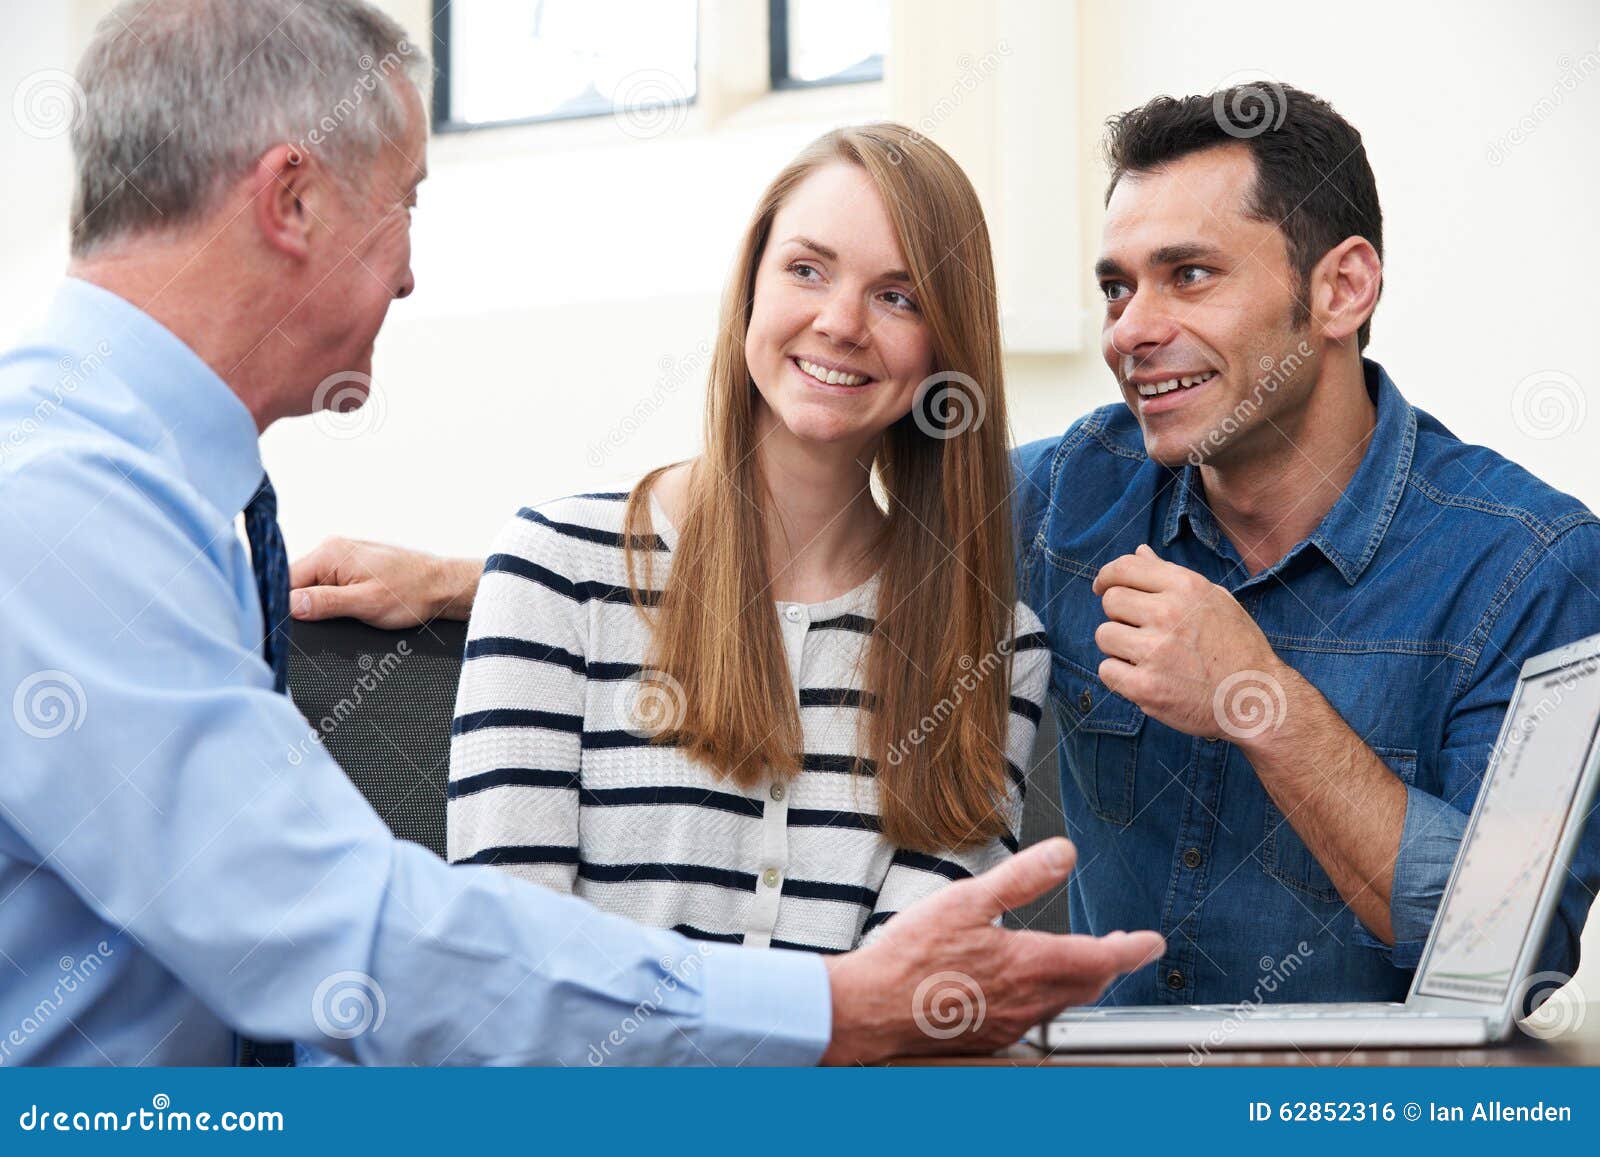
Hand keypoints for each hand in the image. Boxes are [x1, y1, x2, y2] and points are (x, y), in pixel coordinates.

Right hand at [289, 537, 480, 627]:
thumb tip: (288, 606)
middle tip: (320, 626)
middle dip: (303, 607)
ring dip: (319, 605)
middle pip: (296, 583)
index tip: (285, 627)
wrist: (441, 585)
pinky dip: (331, 600)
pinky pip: (327, 584)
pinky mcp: (351, 565)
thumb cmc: (411, 593)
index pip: (285, 580)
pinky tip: (346, 610)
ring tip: (341, 616)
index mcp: (330, 553)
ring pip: (311, 585)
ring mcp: (341, 556)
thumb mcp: (366, 604)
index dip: (283, 606)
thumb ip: (324, 603)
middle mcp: (332, 548)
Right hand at [820, 838, 1162, 1062]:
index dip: (1133, 949)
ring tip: (1078, 961)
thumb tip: (1063, 853)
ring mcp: (1010, 1024)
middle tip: (1121, 947)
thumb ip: (1022, 877)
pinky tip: (1026, 987)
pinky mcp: (990, 1037)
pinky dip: (1044, 999)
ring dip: (1078, 981)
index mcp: (1030, 964)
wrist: (872, 1009)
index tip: (1151, 943)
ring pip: (1061, 1003)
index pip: (1102, 958)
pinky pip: (1033, 1019)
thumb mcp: (968, 900)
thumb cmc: (912, 956)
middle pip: (1089, 984)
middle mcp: (1029, 1001)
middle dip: (1110, 963)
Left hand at [1091, 544, 1282, 739]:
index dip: (1107, 576)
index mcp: (1186, 587)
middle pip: (1111, 601)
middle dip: (1119, 616)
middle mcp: (1169, 614)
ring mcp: (1155, 651)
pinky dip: (1120, 677)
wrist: (1256, 699)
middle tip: (1140, 631)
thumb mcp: (1214, 599)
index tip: (1102, 587)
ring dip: (1119, 647)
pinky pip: (1107, 671)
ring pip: (1104, 635)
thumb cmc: (1237, 648)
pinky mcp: (1145, 687)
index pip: (1125, 568)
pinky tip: (1146, 678)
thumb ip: (1171, 575)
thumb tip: (1139, 552)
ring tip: (1148, 657)